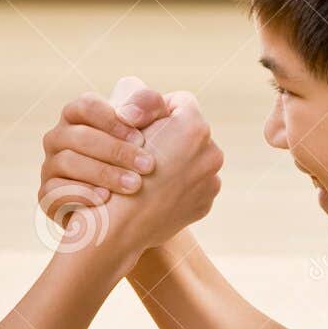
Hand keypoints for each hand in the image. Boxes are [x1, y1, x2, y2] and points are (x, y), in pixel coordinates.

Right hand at [39, 77, 169, 220]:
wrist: (139, 200)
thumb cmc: (143, 151)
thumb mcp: (153, 121)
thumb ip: (148, 103)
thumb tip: (129, 113)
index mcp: (79, 114)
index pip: (86, 106)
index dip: (113, 120)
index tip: (141, 138)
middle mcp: (59, 137)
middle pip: (79, 136)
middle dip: (115, 151)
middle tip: (147, 165)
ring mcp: (51, 166)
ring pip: (67, 162)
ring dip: (103, 173)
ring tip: (134, 185)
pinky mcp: (48, 195)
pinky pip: (53, 191)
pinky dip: (80, 193)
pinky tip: (105, 198)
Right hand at [96, 93, 221, 254]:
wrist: (119, 226)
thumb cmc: (116, 173)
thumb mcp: (127, 128)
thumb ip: (147, 109)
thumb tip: (161, 107)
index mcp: (193, 127)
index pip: (179, 102)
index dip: (156, 111)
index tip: (141, 125)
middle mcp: (210, 152)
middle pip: (190, 132)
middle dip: (171, 138)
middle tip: (145, 149)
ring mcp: (210, 180)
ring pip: (193, 159)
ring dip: (176, 162)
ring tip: (150, 173)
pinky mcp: (205, 203)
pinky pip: (194, 185)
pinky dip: (179, 186)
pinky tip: (158, 192)